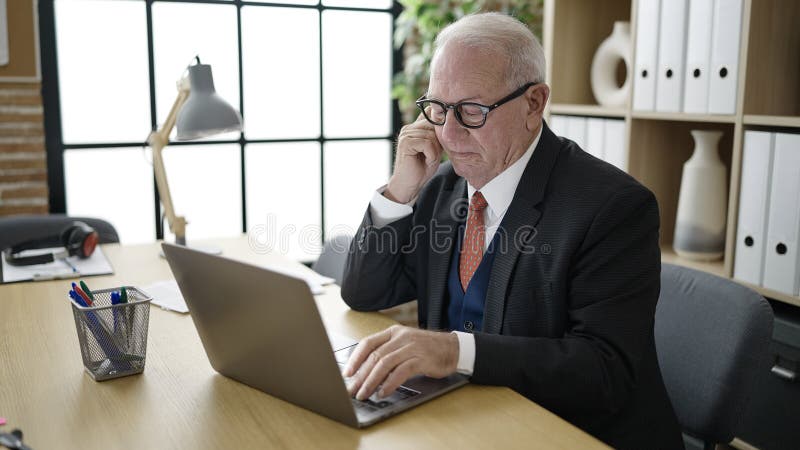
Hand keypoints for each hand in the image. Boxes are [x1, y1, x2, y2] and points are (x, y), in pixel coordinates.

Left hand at [343, 325, 458, 399]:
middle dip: (361, 376)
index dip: (355, 358)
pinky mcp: (421, 359)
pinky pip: (401, 372)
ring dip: (371, 381)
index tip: (347, 373)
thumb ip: (388, 353)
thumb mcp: (405, 345)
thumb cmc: (427, 349)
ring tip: (364, 394)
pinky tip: (383, 392)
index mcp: (393, 332)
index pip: (368, 343)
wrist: (453, 348)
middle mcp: (401, 338)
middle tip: (352, 390)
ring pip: (385, 364)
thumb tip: (367, 372)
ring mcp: (411, 347)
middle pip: (375, 356)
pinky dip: (390, 383)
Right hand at [385, 112, 442, 203]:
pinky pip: (427, 144)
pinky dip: (431, 156)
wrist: (409, 185)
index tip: (441, 142)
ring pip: (432, 136)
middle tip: (431, 156)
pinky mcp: (406, 143)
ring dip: (434, 152)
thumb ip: (438, 135)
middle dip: (438, 143)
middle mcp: (409, 128)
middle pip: (434, 126)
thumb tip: (449, 123)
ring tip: (427, 160)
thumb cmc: (422, 168)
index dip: (440, 126)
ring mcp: (406, 134)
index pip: (431, 115)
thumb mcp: (434, 148)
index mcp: (414, 127)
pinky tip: (425, 162)